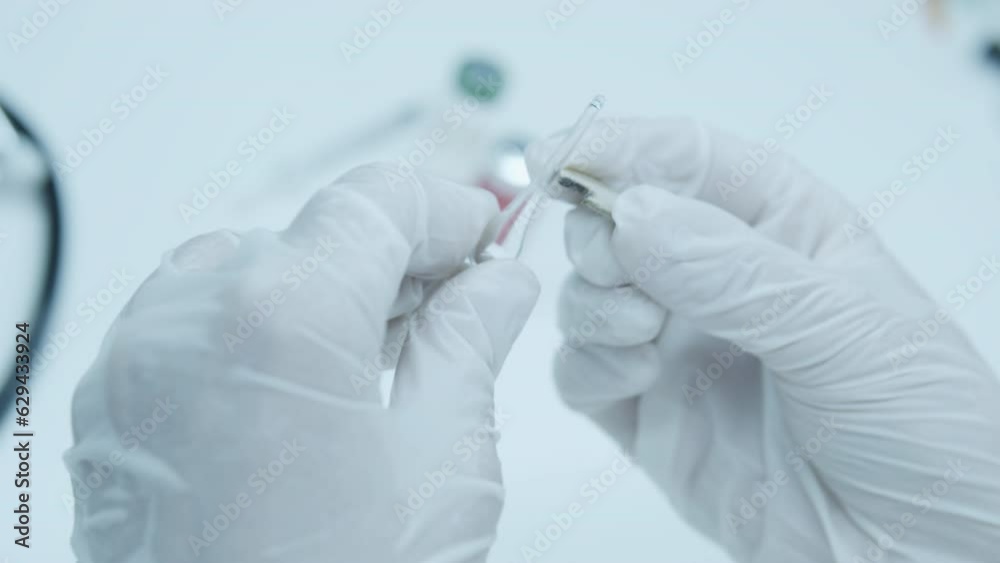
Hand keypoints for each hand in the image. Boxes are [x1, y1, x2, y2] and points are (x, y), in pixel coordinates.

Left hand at [64, 164, 539, 562]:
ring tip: (398, 350)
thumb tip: (498, 283)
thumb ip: (471, 343)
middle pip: (314, 231)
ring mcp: (136, 363)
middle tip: (462, 302)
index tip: (486, 238)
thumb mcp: (444, 462)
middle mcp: (185, 320)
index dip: (448, 209)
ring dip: (332, 290)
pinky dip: (268, 328)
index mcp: (278, 316)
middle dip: (397, 256)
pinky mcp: (116, 405)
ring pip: (254, 268)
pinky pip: (201, 322)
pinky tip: (322, 384)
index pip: (376, 200)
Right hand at [527, 118, 999, 561]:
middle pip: (622, 222)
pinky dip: (588, 366)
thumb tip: (634, 214)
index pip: (690, 160)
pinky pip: (584, 373)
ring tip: (643, 333)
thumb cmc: (923, 429)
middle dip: (601, 235)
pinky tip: (634, 378)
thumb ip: (736, 272)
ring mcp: (681, 348)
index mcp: (784, 229)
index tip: (557, 156)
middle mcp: (722, 281)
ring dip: (594, 305)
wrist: (917, 556)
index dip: (619, 148)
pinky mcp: (650, 416)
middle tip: (614, 263)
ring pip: (591, 296)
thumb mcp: (845, 332)